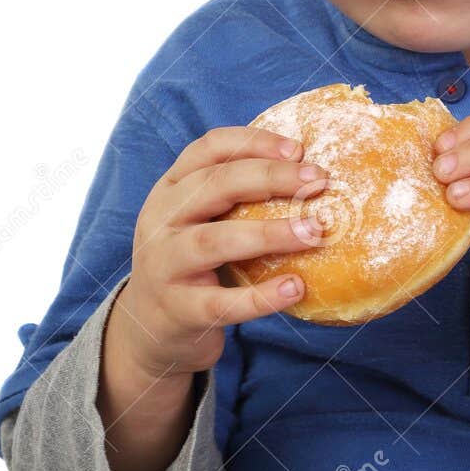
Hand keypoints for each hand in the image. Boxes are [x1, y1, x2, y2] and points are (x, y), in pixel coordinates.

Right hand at [107, 125, 329, 382]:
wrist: (151, 327)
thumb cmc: (194, 263)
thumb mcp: (201, 220)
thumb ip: (238, 197)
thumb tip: (310, 175)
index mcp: (171, 189)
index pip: (208, 149)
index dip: (253, 143)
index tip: (299, 149)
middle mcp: (161, 220)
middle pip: (214, 185)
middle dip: (270, 178)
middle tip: (318, 182)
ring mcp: (164, 265)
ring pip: (214, 241)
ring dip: (268, 234)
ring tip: (313, 232)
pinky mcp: (179, 310)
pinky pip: (222, 302)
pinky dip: (260, 296)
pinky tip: (295, 287)